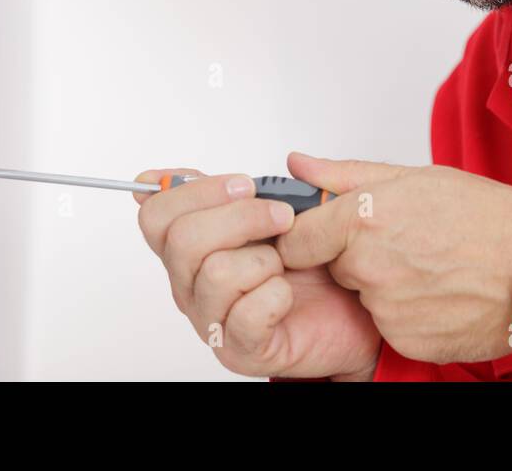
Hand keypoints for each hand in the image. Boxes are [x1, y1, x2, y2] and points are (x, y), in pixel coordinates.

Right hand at [132, 168, 382, 379]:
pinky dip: (277, 296)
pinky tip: (288, 294)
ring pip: (215, 273)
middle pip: (180, 238)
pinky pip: (246, 315)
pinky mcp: (241, 348)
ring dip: (265, 259)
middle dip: (241, 216)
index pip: (157, 213)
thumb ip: (264, 182)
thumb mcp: (295, 208)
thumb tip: (252, 163)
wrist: (354, 311)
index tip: (244, 185)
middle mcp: (194, 282)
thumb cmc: (318, 261)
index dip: (194, 190)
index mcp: (196, 245)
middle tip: (282, 216)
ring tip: (289, 264)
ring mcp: (213, 317)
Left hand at [276, 152, 511, 364]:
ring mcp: (384, 307)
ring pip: (364, 295)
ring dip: (385, 284)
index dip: (309, 237)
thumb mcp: (418, 177)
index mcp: (364, 217)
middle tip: (406, 242)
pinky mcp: (403, 340)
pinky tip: (438, 293)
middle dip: (358, 256)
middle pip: (334, 266)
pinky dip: (406, 312)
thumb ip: (346, 175)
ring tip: (431, 266)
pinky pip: (388, 324)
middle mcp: (368, 265)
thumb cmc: (489, 218)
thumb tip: (300, 165)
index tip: (321, 235)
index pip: (297, 239)